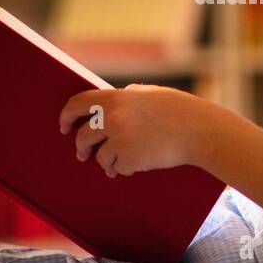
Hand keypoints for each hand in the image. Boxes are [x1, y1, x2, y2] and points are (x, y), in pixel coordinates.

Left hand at [58, 84, 208, 177]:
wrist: (198, 131)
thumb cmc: (179, 110)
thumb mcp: (151, 94)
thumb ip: (128, 96)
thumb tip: (111, 100)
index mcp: (115, 98)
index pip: (77, 104)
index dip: (66, 116)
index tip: (63, 126)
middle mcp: (113, 118)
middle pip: (83, 136)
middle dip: (81, 147)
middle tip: (83, 154)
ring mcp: (120, 140)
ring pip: (101, 157)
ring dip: (108, 162)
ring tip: (118, 163)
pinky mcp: (129, 159)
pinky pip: (118, 168)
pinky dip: (126, 169)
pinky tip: (139, 164)